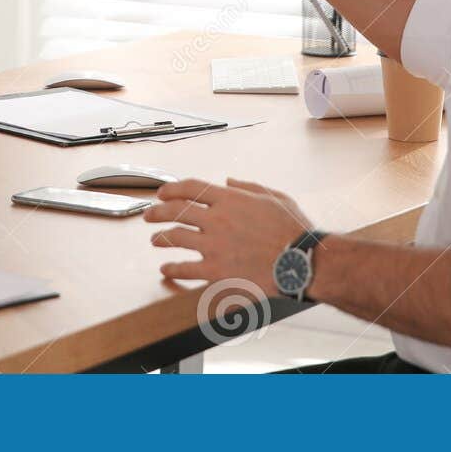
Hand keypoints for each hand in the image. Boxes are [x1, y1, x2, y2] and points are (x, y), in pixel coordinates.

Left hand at [146, 178, 315, 287]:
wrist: (301, 262)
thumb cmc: (293, 230)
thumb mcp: (274, 196)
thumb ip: (248, 186)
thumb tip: (229, 181)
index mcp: (230, 199)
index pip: (190, 188)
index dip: (170, 189)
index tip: (161, 193)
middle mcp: (217, 219)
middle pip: (176, 211)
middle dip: (157, 212)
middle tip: (149, 215)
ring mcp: (214, 245)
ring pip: (175, 238)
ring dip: (161, 238)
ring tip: (155, 240)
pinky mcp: (216, 270)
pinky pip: (186, 268)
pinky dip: (172, 268)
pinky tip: (166, 268)